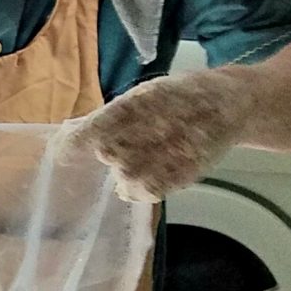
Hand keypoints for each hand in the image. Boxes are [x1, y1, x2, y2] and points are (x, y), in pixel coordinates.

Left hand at [68, 68, 253, 201]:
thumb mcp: (139, 96)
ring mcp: (160, 160)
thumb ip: (102, 118)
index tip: (61, 154)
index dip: (69, 148)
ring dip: (129, 171)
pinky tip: (153, 172)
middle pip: (106, 157)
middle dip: (114, 152)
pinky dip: (143, 188)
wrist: (228, 104)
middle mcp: (140, 136)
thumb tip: (65, 131)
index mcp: (127, 110)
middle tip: (136, 140)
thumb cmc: (177, 98)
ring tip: (150, 154)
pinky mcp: (178, 177)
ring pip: (123, 179)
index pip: (82, 137)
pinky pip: (144, 194)